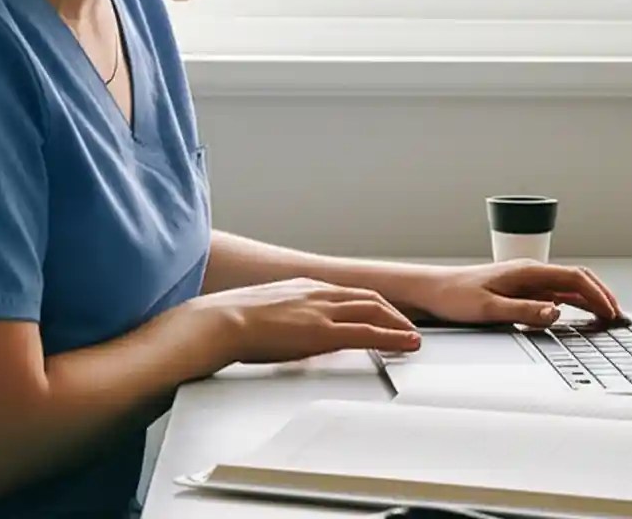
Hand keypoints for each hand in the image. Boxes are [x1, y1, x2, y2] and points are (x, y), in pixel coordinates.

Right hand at [191, 278, 421, 363]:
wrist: (219, 322)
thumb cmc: (230, 321)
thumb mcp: (262, 312)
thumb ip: (280, 318)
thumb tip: (282, 332)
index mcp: (303, 287)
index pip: (346, 292)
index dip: (369, 303)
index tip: (381, 311)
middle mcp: (318, 293)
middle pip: (368, 298)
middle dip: (391, 311)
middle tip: (406, 325)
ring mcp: (322, 311)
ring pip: (374, 311)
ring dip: (398, 324)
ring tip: (412, 337)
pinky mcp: (323, 332)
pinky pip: (368, 333)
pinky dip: (392, 337)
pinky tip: (406, 344)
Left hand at [411, 259, 622, 327]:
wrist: (433, 290)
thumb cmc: (454, 296)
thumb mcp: (488, 308)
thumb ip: (523, 311)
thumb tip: (555, 313)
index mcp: (526, 272)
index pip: (573, 277)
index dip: (597, 294)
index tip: (611, 311)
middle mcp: (530, 273)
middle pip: (576, 279)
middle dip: (601, 295)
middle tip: (618, 315)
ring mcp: (526, 281)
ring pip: (567, 286)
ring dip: (589, 299)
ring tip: (607, 315)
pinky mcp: (520, 290)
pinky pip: (554, 293)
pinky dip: (573, 303)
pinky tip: (578, 314)